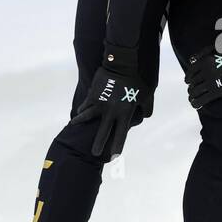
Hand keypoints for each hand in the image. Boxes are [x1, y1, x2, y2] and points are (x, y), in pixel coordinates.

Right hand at [70, 44, 151, 158]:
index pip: (121, 134)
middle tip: (93, 154)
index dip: (117, 146)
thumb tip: (147, 116)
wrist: (121, 64)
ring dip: (80, 122)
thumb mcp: (146, 95)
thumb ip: (148, 108)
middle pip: (103, 132)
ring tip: (74, 126)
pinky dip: (82, 109)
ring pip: (87, 117)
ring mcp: (100, 104)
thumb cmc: (136, 80)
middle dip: (98, 144)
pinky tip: (78, 112)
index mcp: (124, 114)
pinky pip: (86, 104)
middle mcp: (111, 112)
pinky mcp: (92, 95)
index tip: (114, 156)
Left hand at [184, 46, 221, 108]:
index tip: (189, 82)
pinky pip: (202, 99)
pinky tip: (196, 105)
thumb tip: (192, 59)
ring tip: (193, 100)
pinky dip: (196, 103)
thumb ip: (205, 52)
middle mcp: (206, 71)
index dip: (189, 78)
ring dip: (192, 96)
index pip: (191, 71)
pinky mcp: (218, 91)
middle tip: (192, 92)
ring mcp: (211, 81)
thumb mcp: (220, 47)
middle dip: (191, 87)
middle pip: (192, 82)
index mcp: (206, 60)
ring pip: (195, 91)